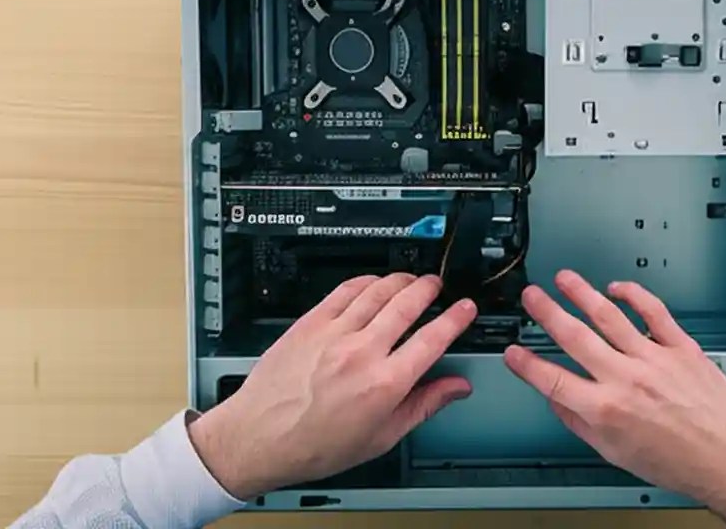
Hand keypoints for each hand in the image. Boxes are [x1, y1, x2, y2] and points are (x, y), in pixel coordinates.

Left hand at [188, 273, 476, 498]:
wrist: (260, 438)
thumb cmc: (315, 444)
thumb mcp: (381, 437)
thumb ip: (424, 405)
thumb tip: (455, 388)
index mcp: (385, 384)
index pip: (433, 339)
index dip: (456, 318)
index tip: (465, 308)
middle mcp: (362, 353)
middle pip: (408, 304)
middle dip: (430, 289)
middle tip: (438, 286)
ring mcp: (334, 335)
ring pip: (378, 291)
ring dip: (401, 280)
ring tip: (411, 281)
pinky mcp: (310, 324)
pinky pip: (345, 291)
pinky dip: (365, 282)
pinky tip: (373, 283)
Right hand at [504, 271, 725, 528]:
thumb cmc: (677, 461)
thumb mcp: (614, 452)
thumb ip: (579, 422)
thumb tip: (557, 399)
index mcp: (606, 410)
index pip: (553, 379)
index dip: (526, 364)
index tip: (513, 351)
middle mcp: (627, 380)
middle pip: (576, 338)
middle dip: (548, 313)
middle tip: (532, 297)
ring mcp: (655, 360)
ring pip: (611, 317)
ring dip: (583, 294)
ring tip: (566, 279)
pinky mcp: (681, 348)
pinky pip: (655, 313)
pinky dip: (635, 295)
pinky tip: (618, 288)